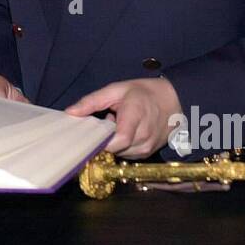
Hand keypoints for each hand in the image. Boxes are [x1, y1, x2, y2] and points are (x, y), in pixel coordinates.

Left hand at [65, 78, 181, 158]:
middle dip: (103, 140)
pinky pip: (127, 155)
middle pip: (115, 149)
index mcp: (136, 115)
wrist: (174, 100)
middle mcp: (144, 135)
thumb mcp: (116, 89)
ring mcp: (148, 147)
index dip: (102, 142)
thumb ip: (92, 101)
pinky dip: (121, 146)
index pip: (119, 139)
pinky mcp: (147, 153)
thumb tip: (70, 113)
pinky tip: (125, 132)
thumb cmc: (144, 93)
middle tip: (104, 123)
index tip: (89, 136)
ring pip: (119, 154)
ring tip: (116, 125)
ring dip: (112, 143)